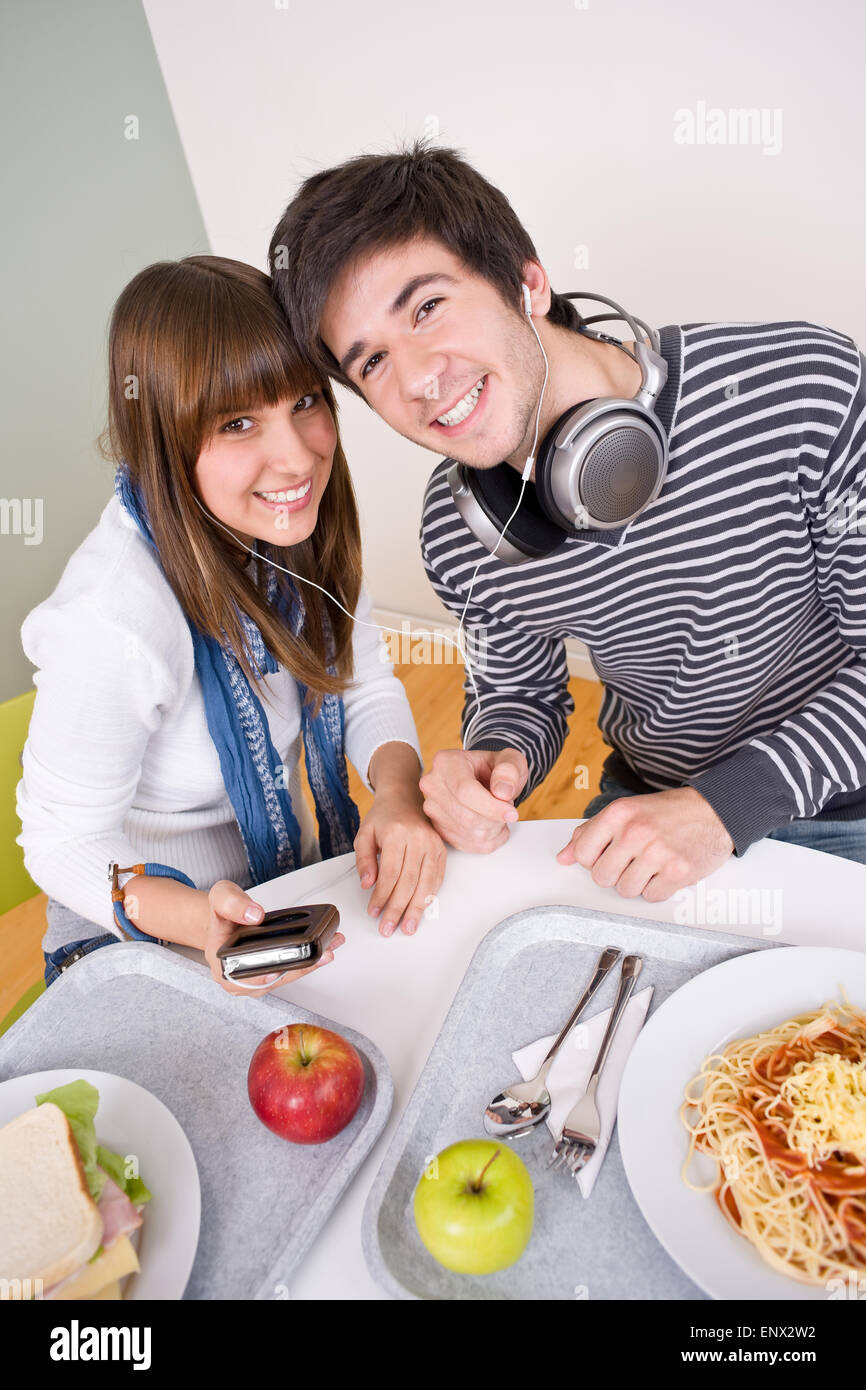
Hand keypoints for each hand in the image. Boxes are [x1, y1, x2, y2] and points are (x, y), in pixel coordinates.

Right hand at [203, 880, 343, 994]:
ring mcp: (259, 980)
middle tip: (322, 954)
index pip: (243, 978)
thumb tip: (253, 914)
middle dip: (300, 968)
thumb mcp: (220, 898)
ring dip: (310, 963)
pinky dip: (308, 960)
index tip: (276, 972)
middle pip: (273, 979)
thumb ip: (231, 903)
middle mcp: (241, 980)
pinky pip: (291, 971)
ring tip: (330, 947)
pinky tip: (325, 948)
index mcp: (223, 968)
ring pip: (286, 976)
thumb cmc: (222, 915)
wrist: (226, 922)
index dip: (261, 977)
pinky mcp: (273, 975)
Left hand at [353, 789, 446, 937]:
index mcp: (398, 834)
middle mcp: (419, 839)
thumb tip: (367, 884)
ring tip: (407, 927)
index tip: (373, 911)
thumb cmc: (384, 818)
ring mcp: (433, 846)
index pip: (390, 873)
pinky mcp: (442, 852)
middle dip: (397, 909)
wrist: (405, 799)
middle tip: (388, 928)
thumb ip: (363, 859)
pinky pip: (437, 879)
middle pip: (408, 883)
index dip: (382, 896)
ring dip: (416, 910)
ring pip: (426, 884)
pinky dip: (429, 897)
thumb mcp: (364, 834)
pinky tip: (421, 910)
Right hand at [419, 747, 527, 853]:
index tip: (512, 814)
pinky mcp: (438, 829)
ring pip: (469, 833)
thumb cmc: (495, 768)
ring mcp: (432, 809)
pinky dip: (487, 840)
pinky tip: (492, 824)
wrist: (484, 779)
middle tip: (507, 807)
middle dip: (495, 818)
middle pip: (467, 816)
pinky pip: (468, 845)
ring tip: (498, 813)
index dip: (491, 807)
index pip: (465, 791)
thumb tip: (502, 791)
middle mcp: (433, 785)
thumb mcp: (510, 760)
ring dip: (493, 829)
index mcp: (446, 762)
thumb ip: (510, 771)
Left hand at [556, 787, 734, 901]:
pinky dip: (658, 888)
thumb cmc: (668, 812)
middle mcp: (635, 832)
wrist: (714, 810)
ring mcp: (657, 852)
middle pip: (602, 877)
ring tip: (651, 864)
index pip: (583, 854)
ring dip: (637, 883)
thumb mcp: (626, 811)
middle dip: (616, 873)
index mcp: (618, 814)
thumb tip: (563, 857)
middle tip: (633, 860)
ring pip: (625, 890)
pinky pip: (651, 896)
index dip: (594, 859)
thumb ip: (591, 832)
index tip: (609, 854)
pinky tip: (666, 870)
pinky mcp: (678, 871)